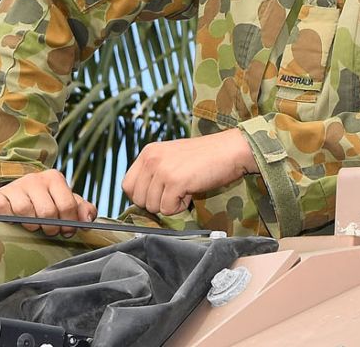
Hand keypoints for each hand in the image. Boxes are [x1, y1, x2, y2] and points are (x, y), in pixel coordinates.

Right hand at [0, 169, 96, 236]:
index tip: (67, 232)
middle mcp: (34, 179)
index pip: (67, 204)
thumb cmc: (44, 202)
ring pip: (25, 211)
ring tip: (34, 227)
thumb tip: (88, 221)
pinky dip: (10, 221)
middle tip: (50, 232)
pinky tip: (15, 222)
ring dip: (31, 226)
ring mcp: (15, 187)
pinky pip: (3, 211)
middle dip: (51, 228)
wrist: (12, 196)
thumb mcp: (65, 202)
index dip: (69, 223)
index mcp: (54, 178)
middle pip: (47, 211)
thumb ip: (83, 209)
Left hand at [121, 129, 256, 215]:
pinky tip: (192, 191)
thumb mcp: (172, 158)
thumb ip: (154, 173)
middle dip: (157, 202)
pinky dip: (181, 207)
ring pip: (152, 207)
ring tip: (187, 188)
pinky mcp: (175, 181)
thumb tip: (141, 199)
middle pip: (138, 199)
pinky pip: (167, 209)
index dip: (143, 195)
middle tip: (177, 190)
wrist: (232, 150)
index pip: (127, 185)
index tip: (160, 193)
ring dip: (171, 204)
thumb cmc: (206, 156)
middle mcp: (151, 159)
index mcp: (148, 152)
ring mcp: (162, 170)